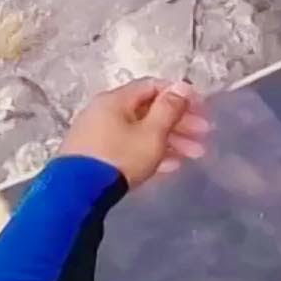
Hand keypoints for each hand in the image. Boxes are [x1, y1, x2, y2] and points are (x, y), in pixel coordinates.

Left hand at [55, 78, 211, 188]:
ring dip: (169, 140)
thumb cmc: (120, 157)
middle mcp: (104, 112)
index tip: (202, 110)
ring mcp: (97, 135)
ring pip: (140, 132)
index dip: (180, 96)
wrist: (77, 194)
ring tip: (194, 155)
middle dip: (179, 123)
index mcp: (116, 100)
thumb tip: (182, 85)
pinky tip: (170, 166)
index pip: (154, 86)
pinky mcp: (94, 158)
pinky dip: (150, 153)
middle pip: (148, 111)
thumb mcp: (152, 133)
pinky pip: (128, 148)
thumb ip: (170, 109)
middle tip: (204, 136)